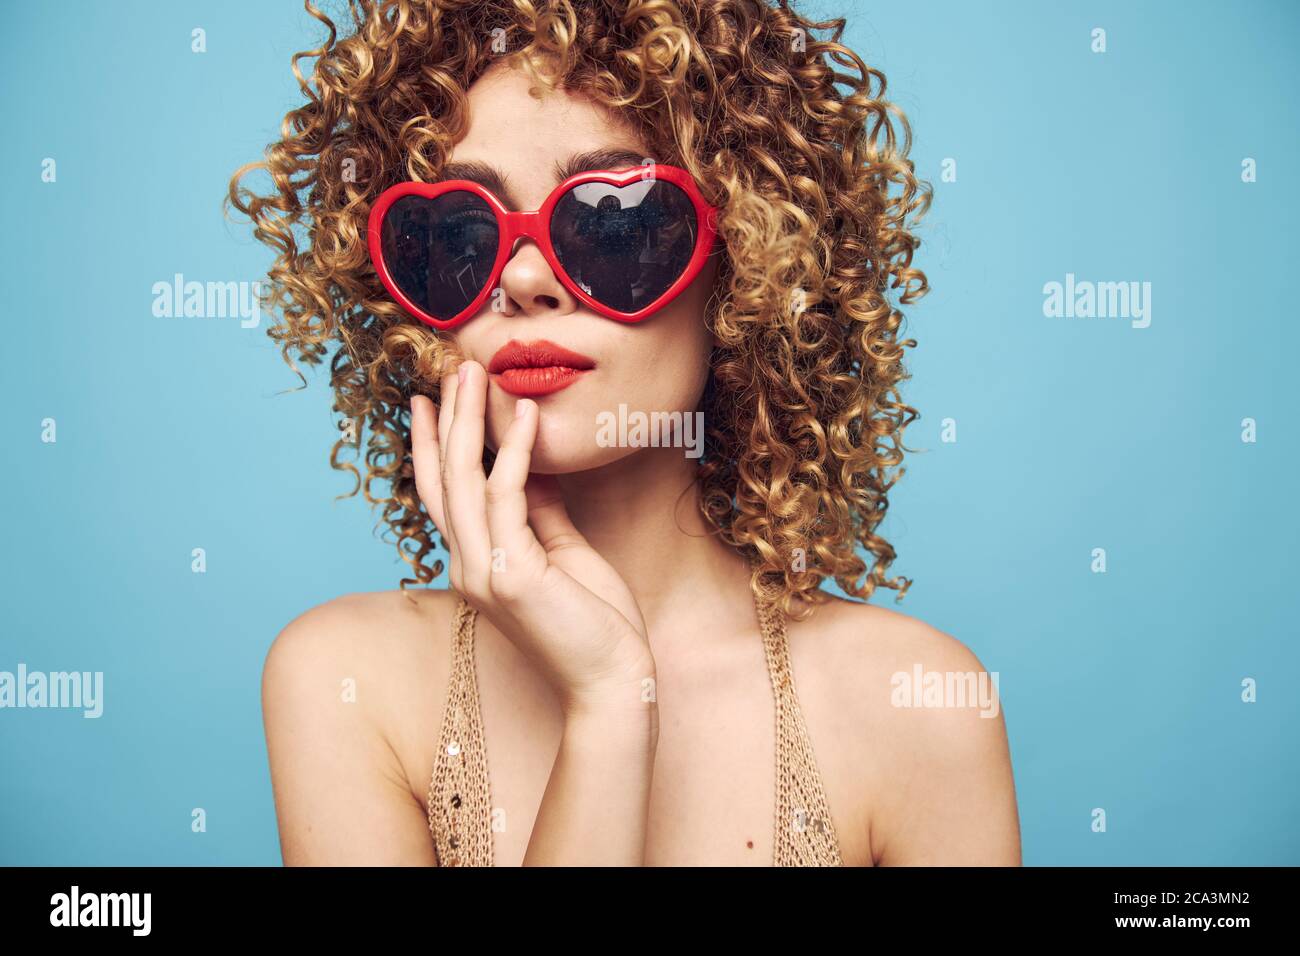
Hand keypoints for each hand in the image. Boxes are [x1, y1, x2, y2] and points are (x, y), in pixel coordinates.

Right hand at [410, 360, 654, 716]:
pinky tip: (527, 416)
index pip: (445, 495)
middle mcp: (468, 567)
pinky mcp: (511, 576)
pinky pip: (506, 498)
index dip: (434, 446)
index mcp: (476, 564)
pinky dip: (515, 453)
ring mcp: (484, 573)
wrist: (612, 682)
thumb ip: (539, 511)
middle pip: (444, 481)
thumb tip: (530, 466)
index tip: (429, 401)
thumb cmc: (594, 624)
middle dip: (446, 421)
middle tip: (451, 369)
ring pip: (464, 482)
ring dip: (469, 423)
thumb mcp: (562, 554)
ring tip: (474, 376)